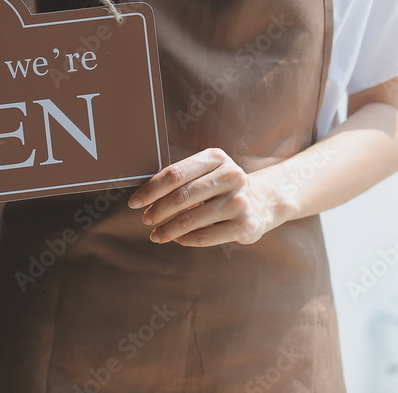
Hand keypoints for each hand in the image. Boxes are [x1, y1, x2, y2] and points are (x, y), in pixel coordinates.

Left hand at [127, 148, 281, 246]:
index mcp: (216, 158)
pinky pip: (206, 236)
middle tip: (145, 219)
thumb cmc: (222, 186)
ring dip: (168, 229)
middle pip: (182, 196)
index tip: (134, 202)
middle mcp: (231, 176)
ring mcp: (239, 201)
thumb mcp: (207, 171)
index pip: (175, 174)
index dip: (151, 190)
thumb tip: (144, 197)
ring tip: (156, 234)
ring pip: (191, 219)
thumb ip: (181, 179)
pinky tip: (177, 239)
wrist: (264, 201)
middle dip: (157, 210)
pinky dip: (186, 239)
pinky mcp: (245, 225)